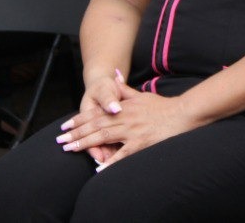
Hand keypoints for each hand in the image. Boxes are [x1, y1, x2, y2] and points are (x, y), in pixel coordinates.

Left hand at [57, 77, 199, 169]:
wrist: (183, 113)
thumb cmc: (163, 106)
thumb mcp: (142, 95)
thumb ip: (125, 89)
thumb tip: (114, 76)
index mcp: (124, 107)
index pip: (97, 113)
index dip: (79, 120)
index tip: (65, 126)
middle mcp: (125, 118)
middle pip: (96, 125)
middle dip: (76, 133)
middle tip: (60, 141)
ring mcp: (133, 130)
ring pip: (104, 136)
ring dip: (85, 143)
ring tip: (70, 149)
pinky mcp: (142, 142)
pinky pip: (123, 154)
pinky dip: (110, 161)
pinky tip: (98, 168)